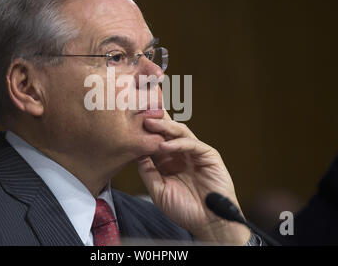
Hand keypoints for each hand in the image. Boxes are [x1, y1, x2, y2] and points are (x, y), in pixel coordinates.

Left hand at [137, 113, 249, 244]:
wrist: (208, 223)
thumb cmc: (184, 210)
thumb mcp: (158, 190)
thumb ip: (147, 171)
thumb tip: (135, 153)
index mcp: (168, 160)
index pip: (155, 139)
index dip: (144, 131)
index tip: (128, 123)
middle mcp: (181, 153)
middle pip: (167, 131)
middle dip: (153, 122)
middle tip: (138, 114)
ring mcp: (195, 153)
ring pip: (179, 132)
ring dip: (164, 126)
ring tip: (149, 124)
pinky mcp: (208, 155)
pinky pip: (192, 144)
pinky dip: (177, 143)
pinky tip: (163, 146)